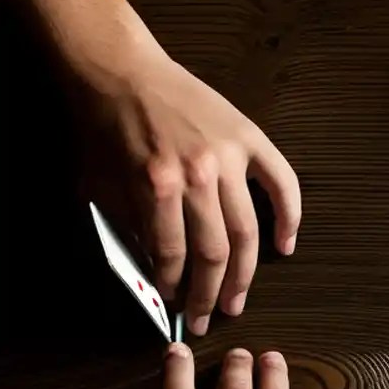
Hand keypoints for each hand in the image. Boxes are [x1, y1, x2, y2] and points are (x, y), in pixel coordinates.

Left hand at [81, 39, 300, 335]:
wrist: (119, 71)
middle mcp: (197, 175)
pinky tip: (285, 245)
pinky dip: (289, 217)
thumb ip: (128, 229)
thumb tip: (157, 271)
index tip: (176, 306)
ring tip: (239, 299)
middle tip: (211, 317)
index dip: (175, 289)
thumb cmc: (104, 126)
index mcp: (155, 187)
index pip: (172, 257)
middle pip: (214, 252)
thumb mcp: (98, 186)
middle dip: (211, 294)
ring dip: (244, 273)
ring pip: (247, 230)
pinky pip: (283, 183)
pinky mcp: (250, 138)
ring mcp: (230, 156)